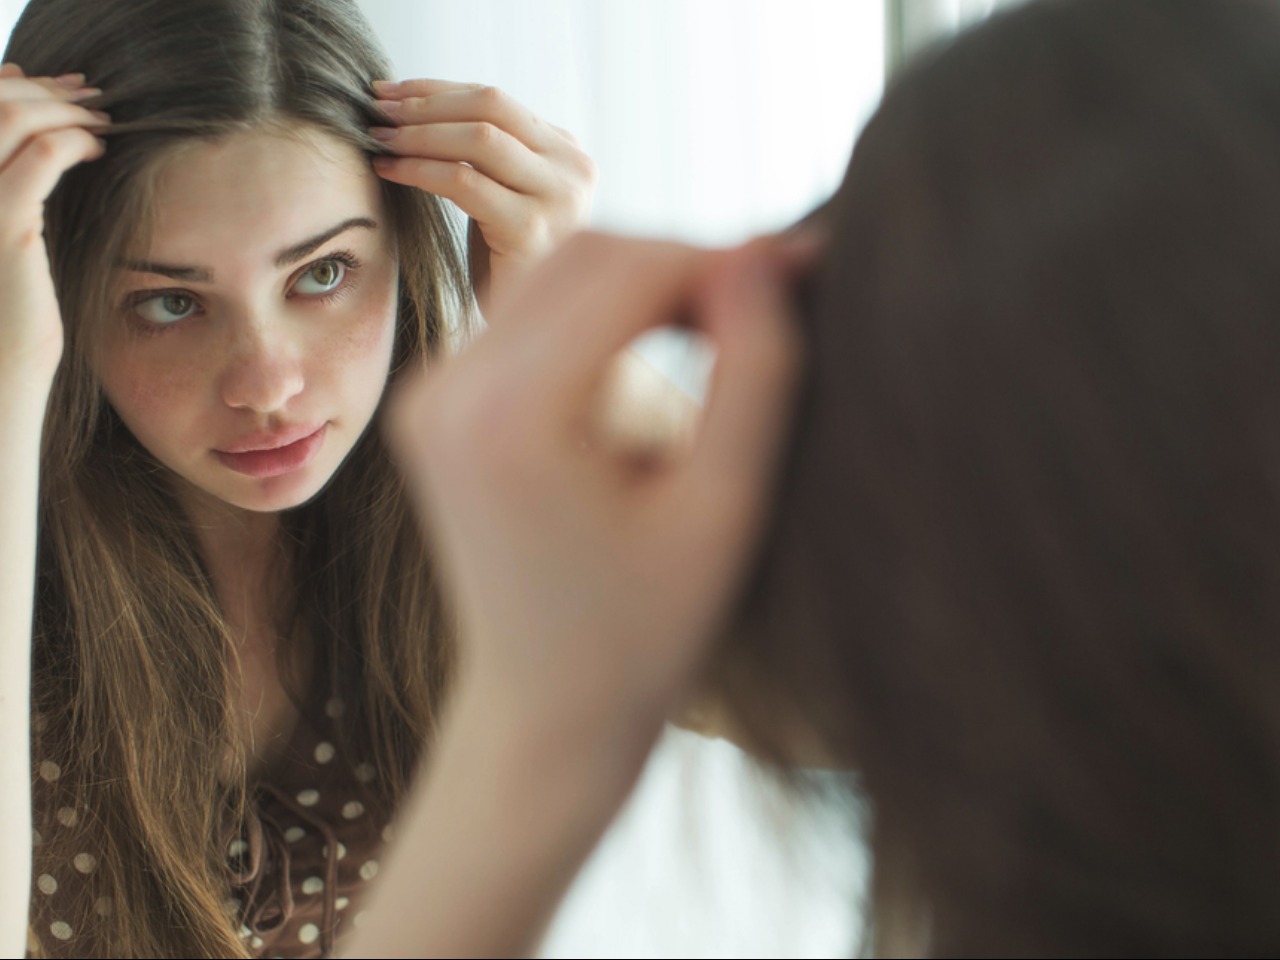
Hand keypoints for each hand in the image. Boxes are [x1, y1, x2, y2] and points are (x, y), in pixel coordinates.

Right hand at [0, 62, 105, 381]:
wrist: (1, 360)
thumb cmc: (11, 296)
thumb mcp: (7, 222)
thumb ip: (14, 175)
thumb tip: (36, 128)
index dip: (18, 84)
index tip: (63, 85)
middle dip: (47, 90)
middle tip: (92, 96)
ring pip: (16, 119)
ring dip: (66, 110)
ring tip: (103, 120)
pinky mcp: (2, 219)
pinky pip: (43, 157)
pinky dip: (75, 141)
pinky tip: (99, 150)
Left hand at [369, 78, 595, 313]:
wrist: (534, 331)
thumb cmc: (509, 269)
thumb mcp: (504, 198)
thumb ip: (487, 158)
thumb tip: (417, 109)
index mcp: (567, 154)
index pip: (496, 100)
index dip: (437, 90)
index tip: (389, 92)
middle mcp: (573, 169)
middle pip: (490, 106)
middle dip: (426, 103)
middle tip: (377, 109)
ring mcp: (559, 198)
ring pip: (478, 139)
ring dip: (419, 134)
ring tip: (380, 139)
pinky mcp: (532, 229)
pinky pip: (465, 182)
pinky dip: (421, 170)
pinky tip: (391, 171)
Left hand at [386, 232, 802, 746]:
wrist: (547, 707)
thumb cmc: (649, 630)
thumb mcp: (726, 506)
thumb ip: (756, 369)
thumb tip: (766, 255)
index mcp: (511, 417)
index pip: (632, 271)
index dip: (725, 261)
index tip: (802, 272)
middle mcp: (449, 390)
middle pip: (587, 255)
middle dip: (685, 263)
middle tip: (767, 304)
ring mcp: (431, 394)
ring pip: (557, 273)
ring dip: (646, 282)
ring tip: (722, 332)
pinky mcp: (436, 403)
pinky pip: (529, 315)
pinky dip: (602, 314)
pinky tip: (658, 357)